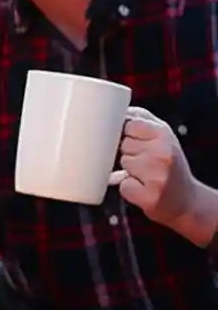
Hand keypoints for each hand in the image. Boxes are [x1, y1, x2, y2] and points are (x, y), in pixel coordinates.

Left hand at [111, 107, 198, 233]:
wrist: (187, 201)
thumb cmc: (170, 166)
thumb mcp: (164, 138)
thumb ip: (144, 121)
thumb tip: (122, 108)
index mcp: (165, 134)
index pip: (129, 125)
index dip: (128, 135)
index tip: (138, 143)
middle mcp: (163, 152)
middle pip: (124, 145)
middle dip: (130, 155)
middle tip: (147, 164)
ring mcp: (157, 174)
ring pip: (123, 164)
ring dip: (129, 171)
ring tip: (146, 175)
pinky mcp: (150, 195)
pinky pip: (123, 186)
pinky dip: (129, 189)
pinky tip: (144, 189)